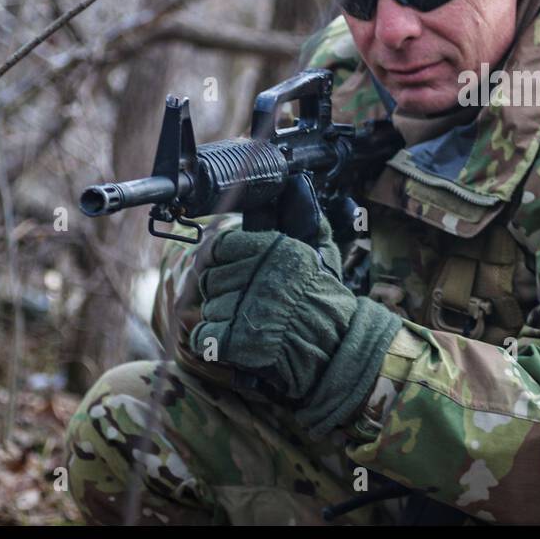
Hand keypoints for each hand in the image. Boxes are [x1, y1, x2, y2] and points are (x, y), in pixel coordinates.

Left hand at [188, 218, 400, 436]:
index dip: (219, 258)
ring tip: (246, 323)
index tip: (226, 269)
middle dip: (222, 291)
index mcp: (274, 250)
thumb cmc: (328, 303)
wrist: (333, 349)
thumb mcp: (324, 256)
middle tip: (242, 302)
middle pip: (210, 278)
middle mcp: (255, 274)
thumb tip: (300, 189)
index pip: (221, 245)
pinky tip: (230, 339)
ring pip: (208, 307)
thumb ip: (309, 226)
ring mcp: (243, 307)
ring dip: (221, 317)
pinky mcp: (234, 338)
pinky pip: (205, 334)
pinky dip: (213, 339)